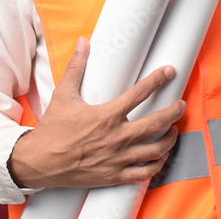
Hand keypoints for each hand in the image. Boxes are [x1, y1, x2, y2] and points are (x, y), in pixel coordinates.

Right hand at [8, 37, 184, 188]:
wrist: (40, 162)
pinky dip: (156, 165)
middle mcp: (116, 137)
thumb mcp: (63, 95)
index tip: (169, 72)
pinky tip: (160, 157)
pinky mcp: (114, 176)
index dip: (158, 80)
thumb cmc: (53, 129)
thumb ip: (76, 68)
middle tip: (180, 105)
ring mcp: (117, 158)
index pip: (140, 94)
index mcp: (107, 116)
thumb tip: (83, 44)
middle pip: (156, 123)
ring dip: (169, 139)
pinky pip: (143, 173)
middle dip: (173, 112)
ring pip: (155, 150)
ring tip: (173, 131)